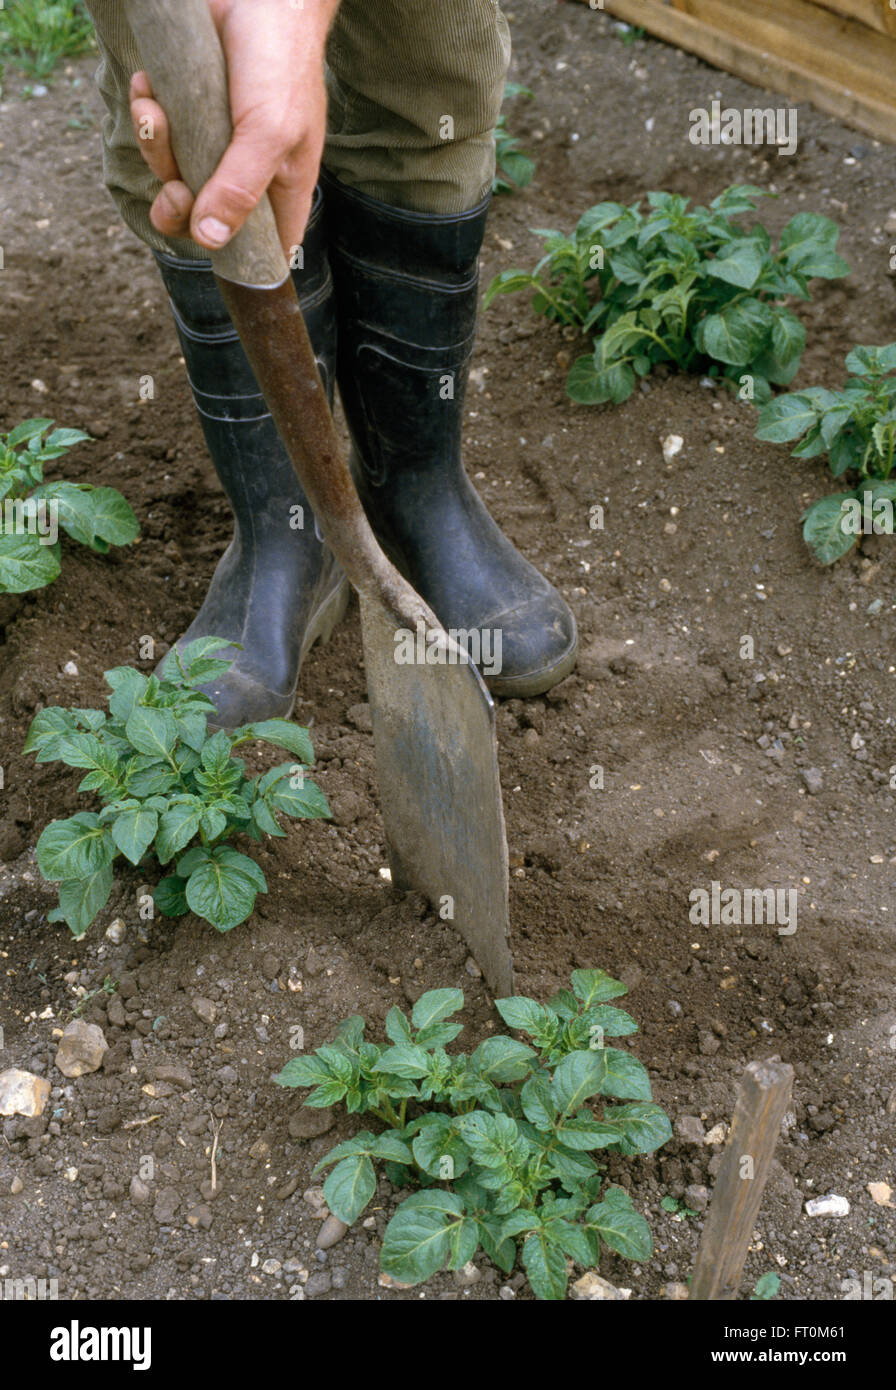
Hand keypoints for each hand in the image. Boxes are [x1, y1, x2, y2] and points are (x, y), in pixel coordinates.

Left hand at [129, 0, 337, 256]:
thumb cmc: (279, 61)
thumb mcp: (269, 133)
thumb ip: (239, 190)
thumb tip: (209, 241)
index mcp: (280, 187)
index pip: (264, 248)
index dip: (239, 259)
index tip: (211, 244)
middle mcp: (245, 171)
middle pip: (202, 219)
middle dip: (177, 204)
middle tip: (173, 188)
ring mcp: (214, 140)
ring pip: (171, 173)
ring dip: (153, 145)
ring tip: (155, 110)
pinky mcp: (186, 109)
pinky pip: (155, 130)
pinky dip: (146, 110)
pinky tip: (151, 87)